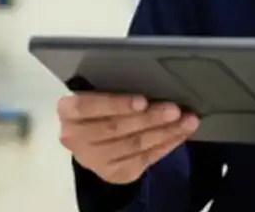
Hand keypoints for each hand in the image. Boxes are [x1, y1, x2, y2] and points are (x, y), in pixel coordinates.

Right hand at [56, 93, 199, 184]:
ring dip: (164, 133)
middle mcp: (76, 138)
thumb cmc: (99, 106)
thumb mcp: (97, 93)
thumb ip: (113, 89)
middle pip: (116, 128)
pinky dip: (165, 146)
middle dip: (149, 119)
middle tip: (174, 109)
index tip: (142, 100)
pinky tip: (180, 135)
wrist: (90, 139)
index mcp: (68, 112)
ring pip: (134, 145)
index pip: (88, 107)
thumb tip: (152, 81)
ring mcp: (95, 160)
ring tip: (187, 121)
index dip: (116, 104)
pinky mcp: (113, 173)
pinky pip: (144, 159)